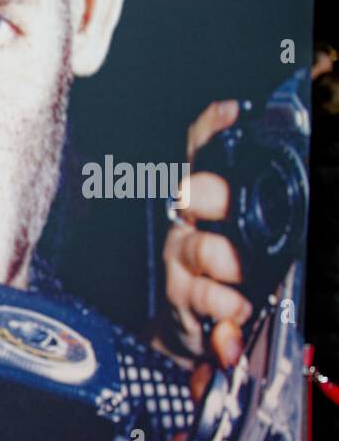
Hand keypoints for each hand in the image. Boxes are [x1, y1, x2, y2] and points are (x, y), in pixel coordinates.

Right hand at [153, 99, 252, 368]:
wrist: (196, 329)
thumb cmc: (230, 272)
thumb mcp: (247, 232)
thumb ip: (260, 201)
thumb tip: (260, 128)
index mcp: (206, 201)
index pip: (201, 153)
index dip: (211, 129)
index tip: (232, 112)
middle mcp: (187, 225)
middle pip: (191, 194)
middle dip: (211, 196)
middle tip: (229, 207)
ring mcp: (180, 263)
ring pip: (195, 249)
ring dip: (222, 262)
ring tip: (243, 280)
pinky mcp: (180, 301)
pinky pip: (199, 299)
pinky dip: (221, 309)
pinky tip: (237, 314)